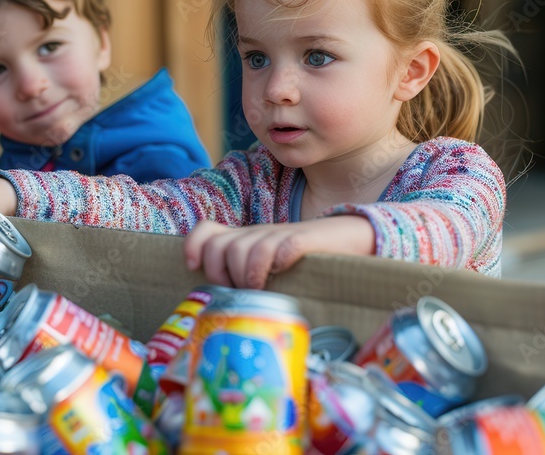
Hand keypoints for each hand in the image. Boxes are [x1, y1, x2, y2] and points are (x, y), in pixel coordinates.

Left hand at [183, 215, 375, 288]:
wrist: (350, 237)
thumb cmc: (307, 261)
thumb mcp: (270, 269)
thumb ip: (246, 279)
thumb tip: (222, 312)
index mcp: (246, 240)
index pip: (207, 231)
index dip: (194, 246)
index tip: (195, 267)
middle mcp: (257, 235)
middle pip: (219, 246)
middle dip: (221, 273)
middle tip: (238, 290)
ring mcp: (279, 236)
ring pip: (243, 249)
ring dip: (247, 274)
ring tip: (262, 288)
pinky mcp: (304, 240)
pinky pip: (281, 246)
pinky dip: (276, 261)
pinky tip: (283, 270)